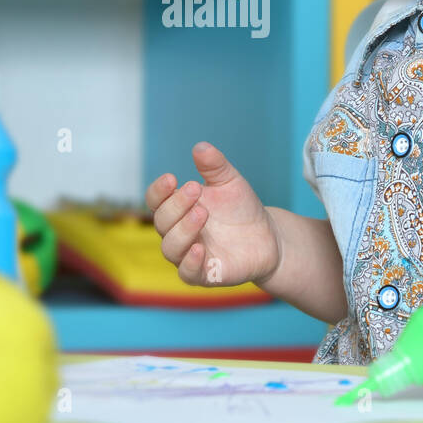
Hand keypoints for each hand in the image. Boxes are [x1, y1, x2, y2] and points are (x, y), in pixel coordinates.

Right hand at [145, 142, 280, 287]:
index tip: (172, 178)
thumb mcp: (231, 182)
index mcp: (178, 209)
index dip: (158, 190)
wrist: (267, 236)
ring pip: (170, 247)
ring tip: (202, 213)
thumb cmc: (241, 208)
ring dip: (182, 230)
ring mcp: (188, 254)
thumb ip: (215, 166)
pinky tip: (200, 248)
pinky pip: (187, 273)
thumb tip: (200, 147)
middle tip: (196, 190)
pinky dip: (190, 262)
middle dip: (176, 205)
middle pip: (161, 221)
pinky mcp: (204, 275)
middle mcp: (178, 232)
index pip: (155, 200)